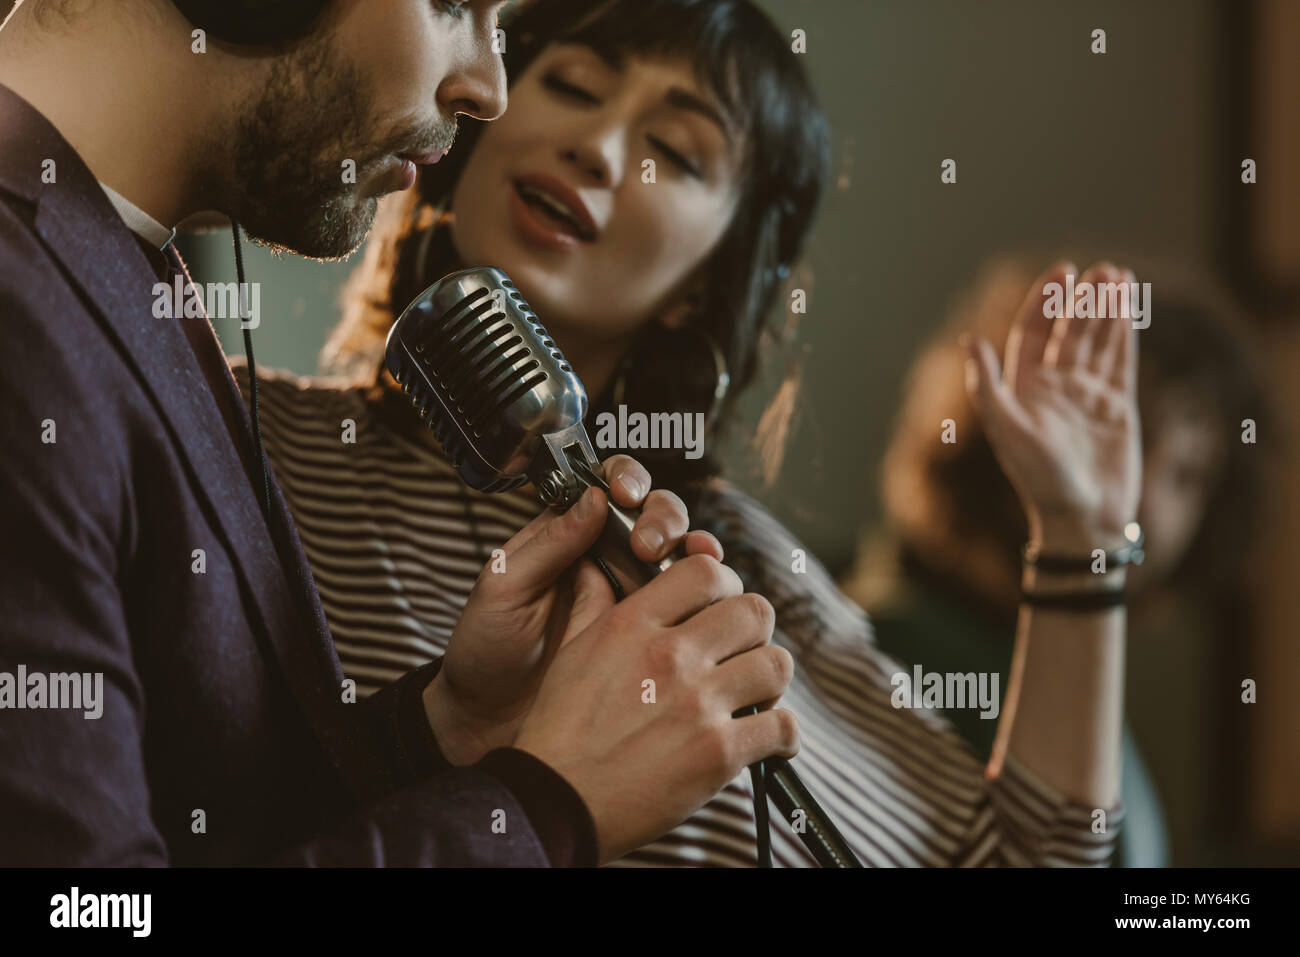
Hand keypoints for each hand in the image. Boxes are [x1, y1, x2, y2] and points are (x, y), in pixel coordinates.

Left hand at [425, 455, 723, 765]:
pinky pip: (684, 605)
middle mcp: (603, 557)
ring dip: (695, 548)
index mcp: (565, 535)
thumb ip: (549, 545)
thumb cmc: (484, 650)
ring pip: (677, 554)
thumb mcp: (503, 589)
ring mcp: (629, 594)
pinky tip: (712, 593)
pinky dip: (706, 592)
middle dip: (664, 518)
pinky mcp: (647, 632)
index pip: (606, 488)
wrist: (489, 719)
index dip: (627, 480)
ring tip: (699, 559)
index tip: (625, 495)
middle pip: (653, 515)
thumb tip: (593, 497)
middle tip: (650, 545)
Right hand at [513, 553, 799, 863]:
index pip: (706, 570)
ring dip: (770, 681)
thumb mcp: (571, 651)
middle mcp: (668, 656)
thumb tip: (601, 565)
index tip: (720, 608)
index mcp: (631, 625)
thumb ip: (596, 605)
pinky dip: (783, 736)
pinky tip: (768, 742)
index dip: (724, 585)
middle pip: (754, 611)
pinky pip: (782, 727)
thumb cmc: (559, 731)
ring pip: (776, 664)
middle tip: (742, 654)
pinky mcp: (717, 752)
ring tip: (755, 698)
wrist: (554, 802)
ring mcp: (696, 704)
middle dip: (755, 632)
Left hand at [964, 261, 1142, 551]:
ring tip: (1119, 276)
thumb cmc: (1039, 479)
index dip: (1045, 302)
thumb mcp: (1008, 430)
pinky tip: (1130, 309)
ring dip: (1107, 311)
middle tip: (1102, 270)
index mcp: (1024, 389)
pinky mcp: (1117, 409)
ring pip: (1097, 343)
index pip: (1034, 333)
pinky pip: (1122, 364)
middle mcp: (1055, 388)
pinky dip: (1125, 335)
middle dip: (1083, 300)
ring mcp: (1088, 397)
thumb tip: (970, 341)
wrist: (1083, 517)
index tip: (1062, 272)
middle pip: (1069, 332)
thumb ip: (988, 387)